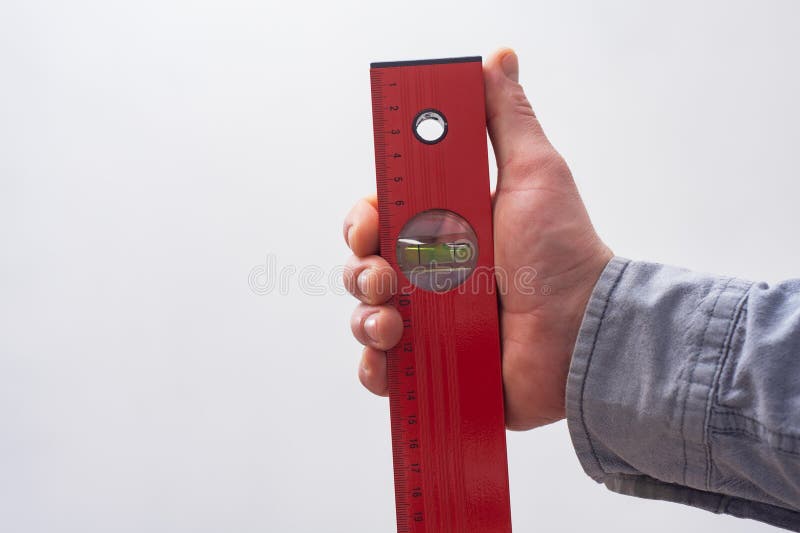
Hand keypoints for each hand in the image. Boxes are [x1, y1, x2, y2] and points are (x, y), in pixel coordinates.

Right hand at [343, 49, 612, 429]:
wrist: (582, 331)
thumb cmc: (561, 251)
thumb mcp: (534, 172)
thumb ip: (507, 116)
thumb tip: (499, 57)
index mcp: (445, 229)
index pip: (380, 218)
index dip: (364, 219)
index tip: (373, 223)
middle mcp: (433, 275)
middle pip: (364, 267)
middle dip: (360, 271)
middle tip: (385, 278)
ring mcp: (432, 323)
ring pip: (365, 318)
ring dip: (364, 319)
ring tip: (393, 323)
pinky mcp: (436, 369)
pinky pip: (383, 371)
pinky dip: (375, 368)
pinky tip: (390, 360)